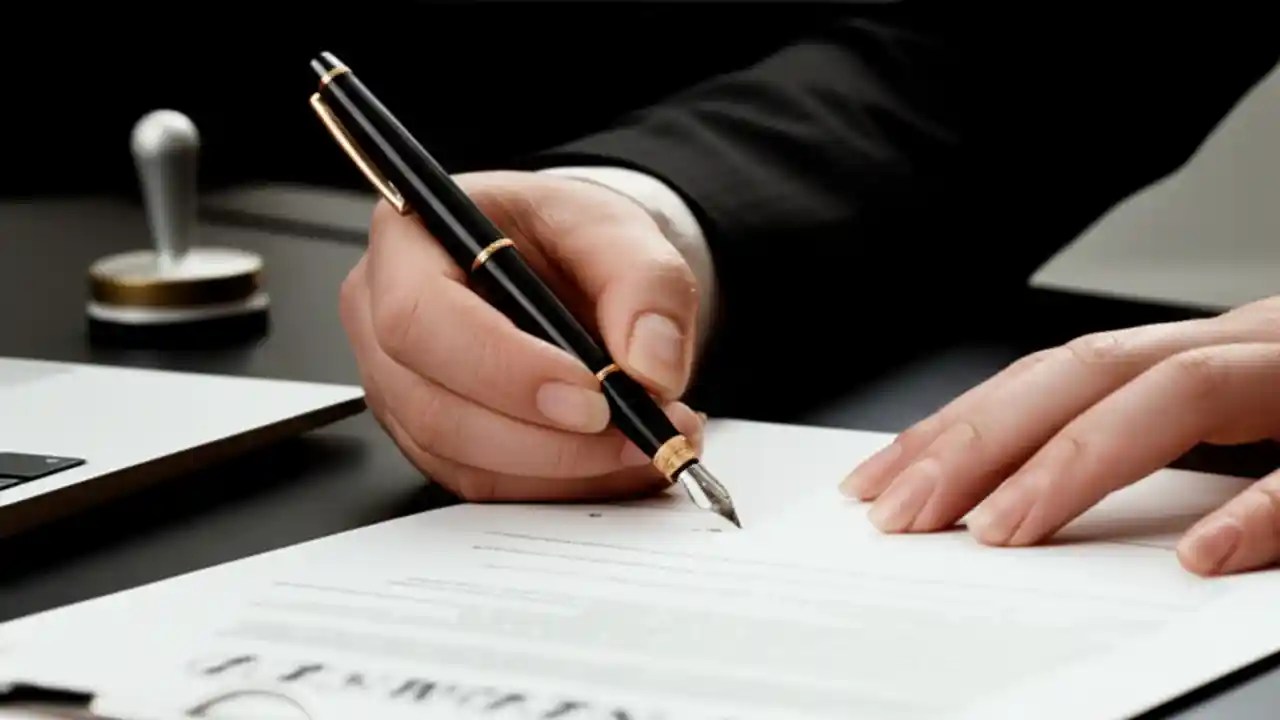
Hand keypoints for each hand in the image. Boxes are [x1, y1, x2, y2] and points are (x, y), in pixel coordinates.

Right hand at [339, 170, 705, 501]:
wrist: (575, 269)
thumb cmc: (567, 236)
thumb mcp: (617, 227)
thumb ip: (645, 283)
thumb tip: (650, 364)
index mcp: (408, 239)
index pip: (419, 317)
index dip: (502, 368)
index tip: (592, 393)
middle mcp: (382, 319)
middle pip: (434, 405)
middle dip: (545, 436)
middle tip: (637, 430)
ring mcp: (401, 388)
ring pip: (463, 459)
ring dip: (565, 468)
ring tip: (645, 441)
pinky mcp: (435, 441)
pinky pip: (488, 485)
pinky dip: (562, 484)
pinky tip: (616, 460)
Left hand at [840, 296, 1279, 575]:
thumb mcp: (1236, 423)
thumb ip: (1143, 448)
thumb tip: (1012, 497)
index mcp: (1198, 355)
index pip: (1049, 377)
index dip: (957, 426)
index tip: (880, 483)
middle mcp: (1246, 346)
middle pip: (1085, 370)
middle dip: (981, 439)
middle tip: (903, 513)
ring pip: (1183, 390)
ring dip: (1076, 460)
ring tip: (1003, 529)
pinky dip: (1265, 506)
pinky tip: (1202, 555)